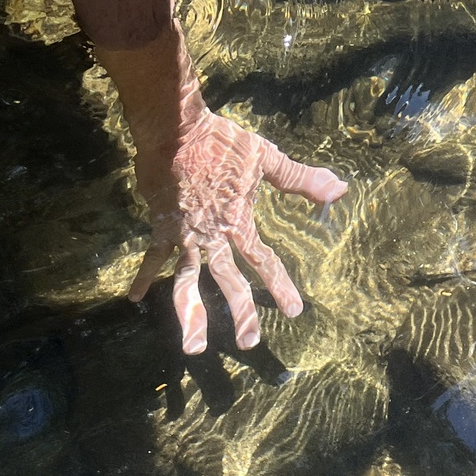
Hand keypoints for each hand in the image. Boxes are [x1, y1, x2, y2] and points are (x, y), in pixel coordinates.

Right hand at [128, 110, 347, 353]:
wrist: (174, 126)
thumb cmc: (221, 141)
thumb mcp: (265, 158)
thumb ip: (301, 180)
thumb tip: (339, 189)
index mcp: (238, 223)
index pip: (264, 261)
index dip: (280, 285)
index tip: (293, 311)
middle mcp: (213, 237)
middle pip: (229, 281)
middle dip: (240, 313)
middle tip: (250, 343)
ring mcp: (185, 235)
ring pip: (188, 283)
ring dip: (191, 317)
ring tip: (194, 348)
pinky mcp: (161, 228)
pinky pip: (152, 258)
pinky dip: (143, 277)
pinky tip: (135, 299)